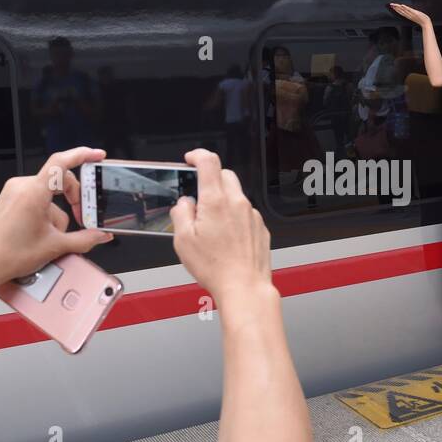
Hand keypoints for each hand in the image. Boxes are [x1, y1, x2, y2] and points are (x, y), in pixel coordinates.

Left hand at [0, 147, 113, 288]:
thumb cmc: (8, 254)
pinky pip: (37, 198)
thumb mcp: (55, 246)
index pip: (62, 163)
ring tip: (54, 236)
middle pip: (60, 181)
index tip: (97, 156)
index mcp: (34, 193)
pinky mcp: (11, 198)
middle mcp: (23, 186)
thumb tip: (101, 235)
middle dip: (74, 200)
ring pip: (50, 194)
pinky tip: (43, 232)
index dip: (83, 155)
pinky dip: (46, 213)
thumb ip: (84, 239)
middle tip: (82, 218)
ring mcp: (15, 191)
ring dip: (58, 213)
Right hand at [171, 149, 272, 302]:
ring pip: (236, 194)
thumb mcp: (183, 240)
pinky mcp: (260, 227)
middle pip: (225, 175)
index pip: (209, 162)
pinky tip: (226, 237)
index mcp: (216, 201)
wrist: (244, 287)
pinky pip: (245, 213)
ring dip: (223, 200)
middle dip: (211, 178)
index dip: (197, 155)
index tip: (191, 159)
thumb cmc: (216, 267)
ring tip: (211, 225)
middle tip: (199, 195)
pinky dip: (234, 216)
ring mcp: (252, 215)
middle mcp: (237, 203)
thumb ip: (181, 214)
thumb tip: (185, 203)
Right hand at [388, 2, 430, 28]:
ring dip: (398, 7)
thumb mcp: (415, 16)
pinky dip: (405, 7)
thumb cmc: (421, 19)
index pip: (401, 12)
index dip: (396, 9)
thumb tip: (409, 11)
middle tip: (391, 4)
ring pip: (403, 10)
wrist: (425, 22)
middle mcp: (409, 15)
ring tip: (394, 4)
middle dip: (395, 8)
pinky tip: (402, 5)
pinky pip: (409, 10)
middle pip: (400, 11)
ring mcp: (411, 14)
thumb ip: (411, 14)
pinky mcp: (414, 13)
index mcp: (408, 16)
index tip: (392, 6)